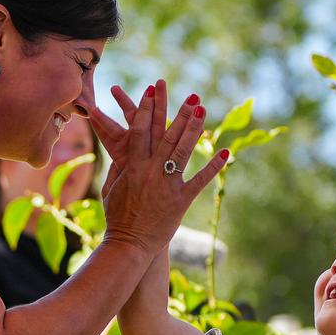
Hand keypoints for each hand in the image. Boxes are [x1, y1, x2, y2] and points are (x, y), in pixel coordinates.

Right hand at [98, 80, 227, 255]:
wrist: (128, 244)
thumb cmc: (117, 217)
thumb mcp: (111, 188)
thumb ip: (119, 168)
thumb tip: (123, 151)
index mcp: (132, 166)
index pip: (140, 130)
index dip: (147, 109)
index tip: (153, 90)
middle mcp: (150, 171)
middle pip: (166, 135)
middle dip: (178, 112)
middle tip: (190, 95)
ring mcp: (166, 185)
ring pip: (182, 151)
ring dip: (194, 129)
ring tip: (203, 110)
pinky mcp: (180, 200)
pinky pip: (199, 180)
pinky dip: (212, 167)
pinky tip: (224, 152)